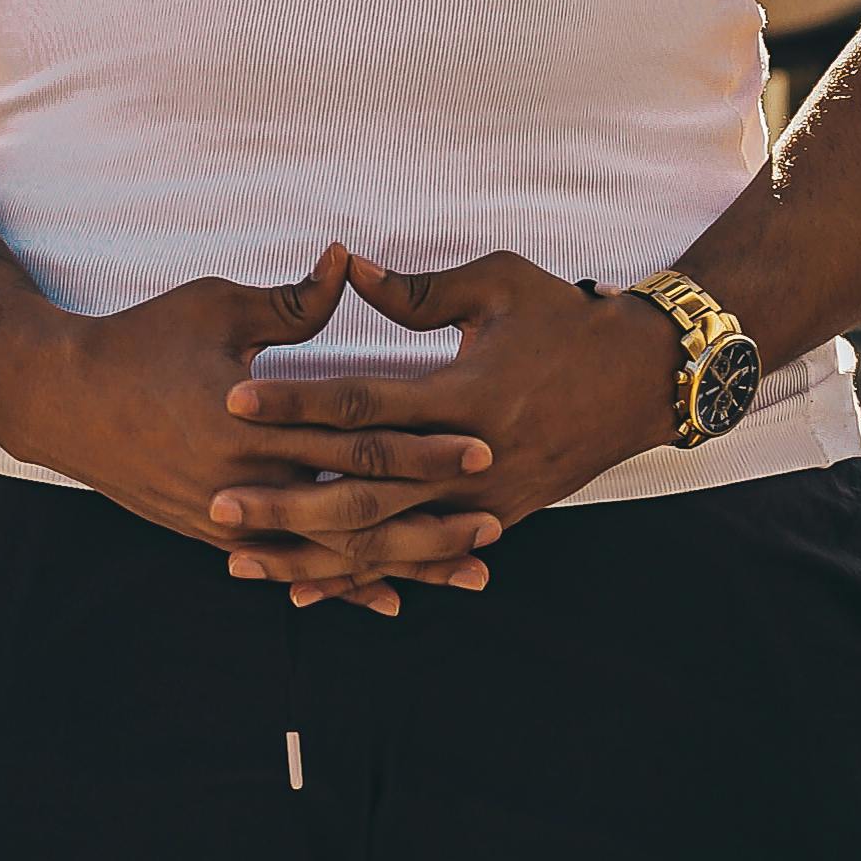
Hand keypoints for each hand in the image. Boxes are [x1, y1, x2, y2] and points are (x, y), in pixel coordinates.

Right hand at [23, 244, 501, 603]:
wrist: (62, 400)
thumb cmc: (142, 339)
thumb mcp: (217, 306)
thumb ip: (292, 299)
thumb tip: (350, 260)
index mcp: (253, 418)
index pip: (356, 437)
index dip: (422, 445)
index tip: (481, 446)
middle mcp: (245, 478)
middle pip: (356, 506)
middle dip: (431, 517)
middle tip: (497, 523)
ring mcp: (228, 516)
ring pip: (332, 551)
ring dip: (404, 562)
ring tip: (468, 572)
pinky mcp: (215, 535)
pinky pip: (291, 567)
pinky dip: (342, 582)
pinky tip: (390, 599)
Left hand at [218, 252, 678, 609]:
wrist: (644, 379)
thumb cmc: (566, 318)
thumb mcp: (497, 284)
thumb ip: (416, 290)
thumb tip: (346, 269)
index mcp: (464, 393)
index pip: (362, 403)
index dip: (295, 402)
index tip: (233, 397)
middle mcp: (472, 458)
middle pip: (362, 489)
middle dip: (284, 500)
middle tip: (216, 503)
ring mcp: (484, 501)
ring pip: (384, 541)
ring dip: (309, 554)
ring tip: (240, 559)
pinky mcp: (494, 523)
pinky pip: (415, 560)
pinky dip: (361, 579)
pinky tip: (307, 591)